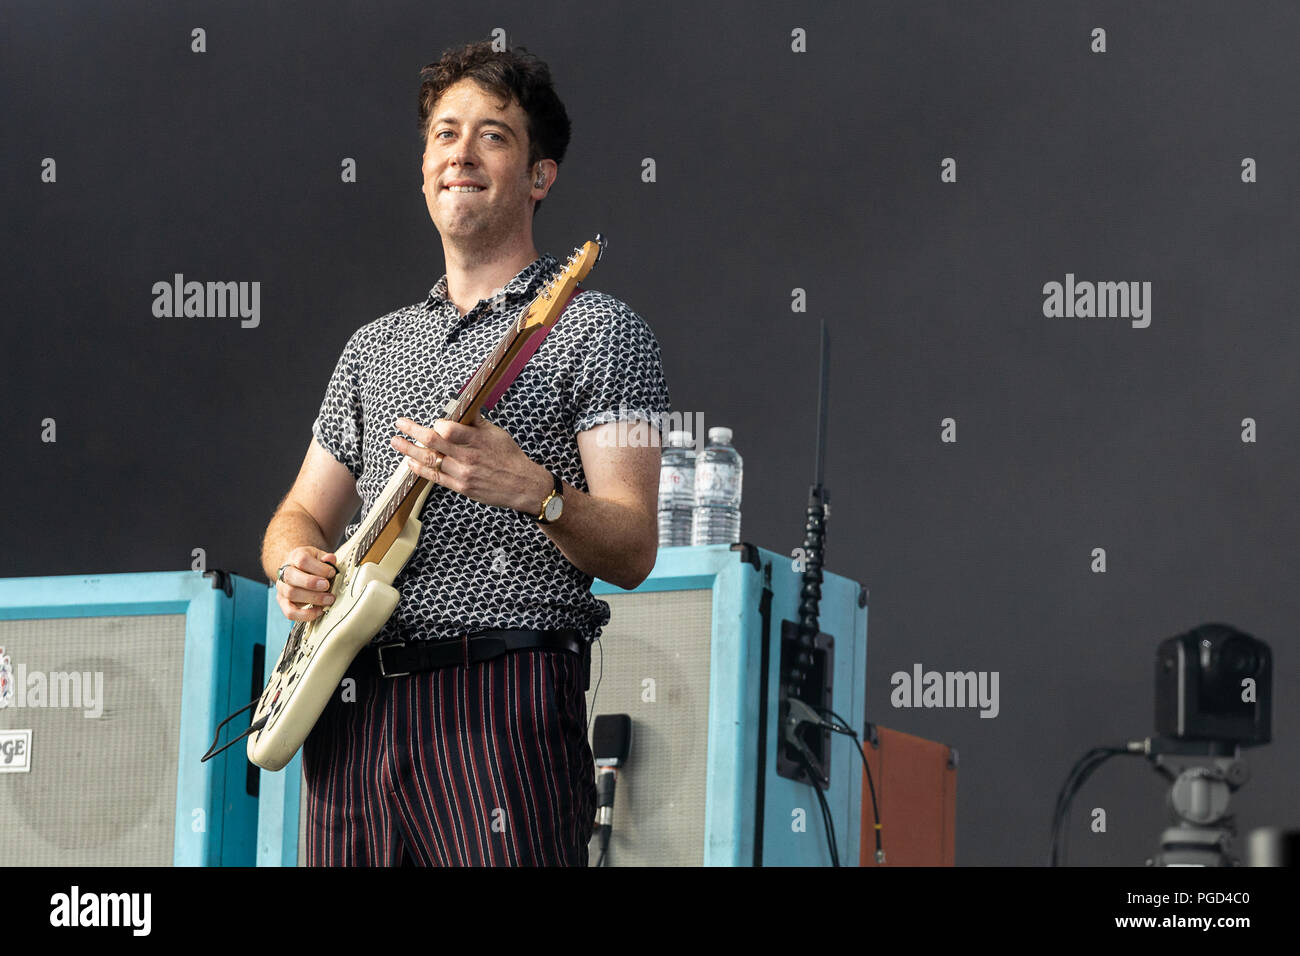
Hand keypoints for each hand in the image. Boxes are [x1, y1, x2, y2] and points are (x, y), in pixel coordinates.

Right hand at [275, 546, 337, 621]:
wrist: (297, 569)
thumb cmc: (311, 564)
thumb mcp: (320, 557)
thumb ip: (327, 559)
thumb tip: (330, 559)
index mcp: (295, 557)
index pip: (302, 560)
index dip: (319, 568)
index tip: (332, 572)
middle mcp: (284, 572)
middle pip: (291, 577)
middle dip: (311, 583)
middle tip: (327, 586)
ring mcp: (282, 588)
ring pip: (291, 594)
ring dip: (312, 598)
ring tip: (328, 599)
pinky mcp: (283, 602)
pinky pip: (290, 612)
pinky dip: (305, 614)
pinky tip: (319, 611)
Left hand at [391, 416, 550, 513]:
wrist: (522, 485)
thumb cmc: (510, 457)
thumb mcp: (496, 433)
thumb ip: (475, 422)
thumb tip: (461, 406)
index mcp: (477, 440)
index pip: (449, 430)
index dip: (437, 424)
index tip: (434, 421)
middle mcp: (468, 457)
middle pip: (433, 443)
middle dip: (413, 431)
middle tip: (400, 424)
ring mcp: (463, 474)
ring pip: (430, 460)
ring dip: (410, 450)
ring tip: (396, 442)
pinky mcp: (461, 487)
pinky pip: (435, 477)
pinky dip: (420, 469)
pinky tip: (411, 461)